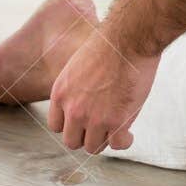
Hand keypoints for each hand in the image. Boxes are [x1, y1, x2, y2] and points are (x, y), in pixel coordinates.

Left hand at [47, 31, 159, 153]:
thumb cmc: (110, 45)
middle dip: (87, 136)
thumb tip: (89, 98)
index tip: (84, 120)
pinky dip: (124, 142)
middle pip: (72, 141)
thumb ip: (78, 87)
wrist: (129, 39)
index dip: (72, 125)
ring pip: (94, 147)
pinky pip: (118, 145)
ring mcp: (95, 118)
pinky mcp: (117, 121)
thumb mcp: (79, 66)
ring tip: (117, 130)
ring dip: (106, 140)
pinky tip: (129, 133)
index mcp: (61, 93)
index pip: (56, 126)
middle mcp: (74, 109)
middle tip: (102, 127)